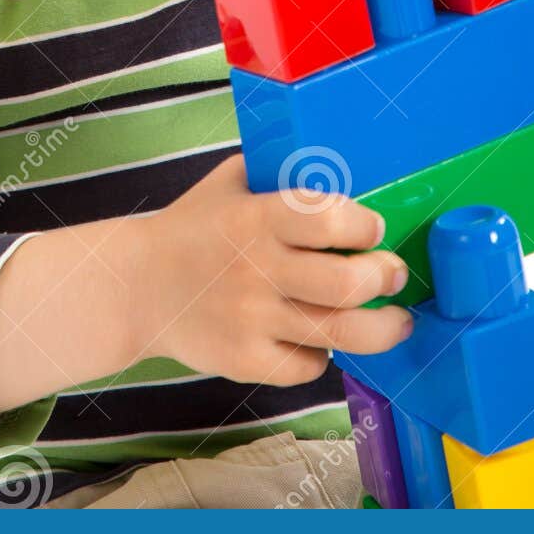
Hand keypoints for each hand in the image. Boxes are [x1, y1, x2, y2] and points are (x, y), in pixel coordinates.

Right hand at [135, 153, 412, 387]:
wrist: (137, 285)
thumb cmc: (193, 227)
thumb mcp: (231, 182)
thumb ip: (280, 174)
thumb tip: (345, 165)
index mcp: (256, 218)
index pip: (330, 219)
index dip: (366, 225)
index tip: (376, 228)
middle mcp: (258, 269)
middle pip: (349, 283)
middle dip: (387, 277)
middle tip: (394, 273)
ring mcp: (252, 320)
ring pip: (342, 333)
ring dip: (383, 328)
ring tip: (397, 320)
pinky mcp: (245, 361)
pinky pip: (308, 367)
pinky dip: (323, 355)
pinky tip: (321, 338)